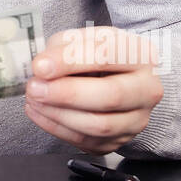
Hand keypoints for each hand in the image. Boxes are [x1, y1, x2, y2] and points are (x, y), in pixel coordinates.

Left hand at [24, 26, 163, 154]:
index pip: (107, 56)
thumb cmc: (99, 55)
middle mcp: (147, 89)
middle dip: (66, 94)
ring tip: (34, 99)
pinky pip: (87, 141)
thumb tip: (43, 67)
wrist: (118, 78)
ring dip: (58, 114)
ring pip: (99, 124)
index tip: (40, 66)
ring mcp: (137, 119)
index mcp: (141, 54)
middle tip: (35, 88)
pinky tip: (40, 112)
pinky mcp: (120, 140)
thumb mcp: (83, 38)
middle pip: (111, 96)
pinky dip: (57, 128)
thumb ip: (64, 47)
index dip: (70, 62)